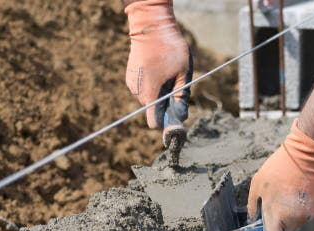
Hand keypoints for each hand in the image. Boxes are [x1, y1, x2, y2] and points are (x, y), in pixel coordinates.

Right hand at [125, 0, 191, 129]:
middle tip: (176, 87)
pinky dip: (151, 85)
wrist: (150, 25)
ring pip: (148, 99)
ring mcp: (131, 83)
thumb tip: (182, 117)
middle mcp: (137, 92)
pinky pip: (142, 89)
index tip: (176, 116)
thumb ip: (182, 97)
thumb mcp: (184, 74)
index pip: (154, 122)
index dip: (166, 123)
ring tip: (167, 75)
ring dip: (158, 94)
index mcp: (151, 94)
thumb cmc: (170, 48)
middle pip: (152, 111)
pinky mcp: (129, 76)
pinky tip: (158, 70)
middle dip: (164, 106)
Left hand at [247, 120, 313, 230]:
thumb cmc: (278, 169)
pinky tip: (292, 197)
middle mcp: (293, 221)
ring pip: (292, 230)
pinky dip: (295, 214)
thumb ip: (252, 206)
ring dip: (285, 223)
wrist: (306, 156)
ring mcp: (306, 217)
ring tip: (282, 202)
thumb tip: (252, 220)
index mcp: (277, 216)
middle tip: (268, 226)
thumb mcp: (257, 185)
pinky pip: (301, 219)